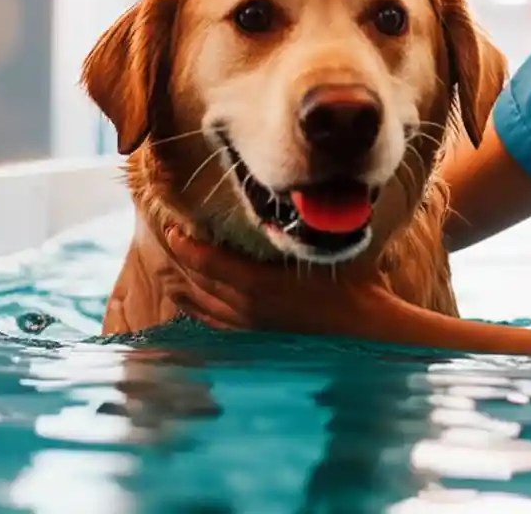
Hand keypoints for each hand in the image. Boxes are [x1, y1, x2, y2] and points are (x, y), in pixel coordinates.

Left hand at [160, 227, 398, 334]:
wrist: (360, 327)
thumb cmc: (346, 283)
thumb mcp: (319, 248)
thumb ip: (295, 226)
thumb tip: (288, 195)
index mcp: (255, 283)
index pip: (206, 261)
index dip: (185, 244)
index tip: (172, 227)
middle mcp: (244, 306)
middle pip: (198, 280)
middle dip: (179, 260)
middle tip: (169, 238)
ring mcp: (249, 325)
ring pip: (202, 305)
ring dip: (183, 286)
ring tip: (169, 271)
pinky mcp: (256, 336)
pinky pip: (215, 323)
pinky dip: (197, 311)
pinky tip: (191, 304)